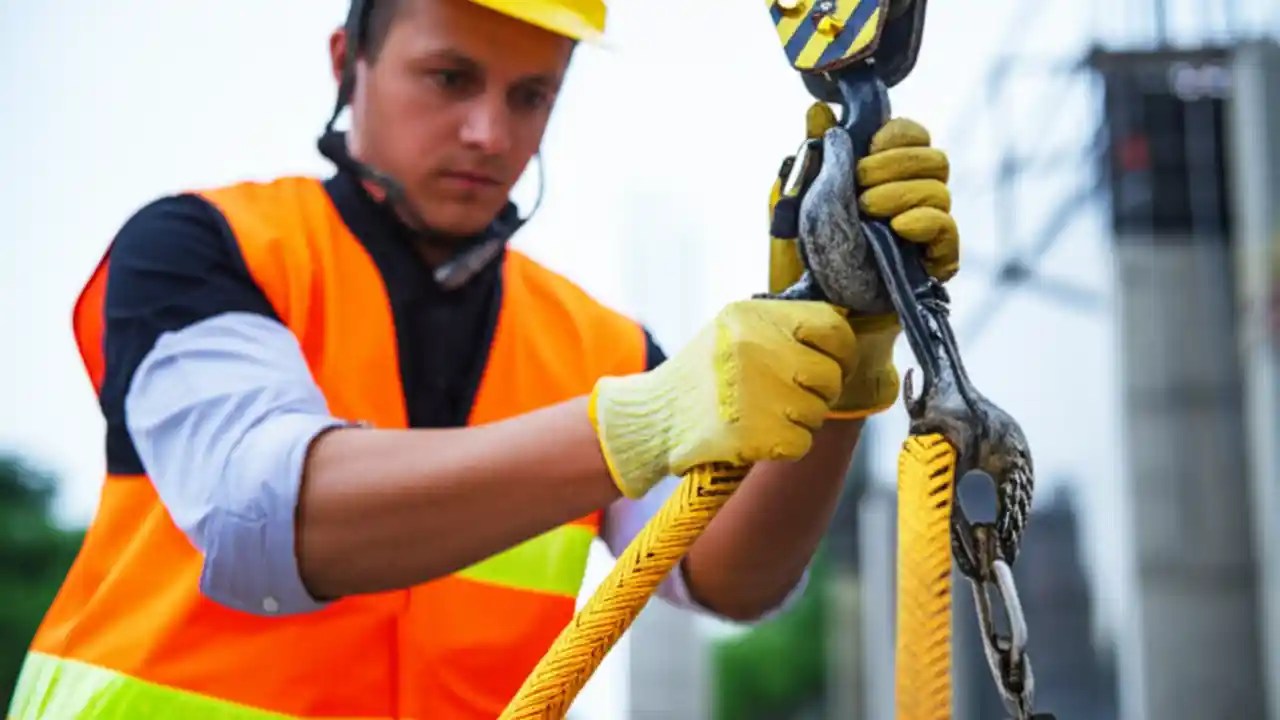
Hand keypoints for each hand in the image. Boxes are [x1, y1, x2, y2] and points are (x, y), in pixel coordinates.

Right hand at [588, 299, 854, 497]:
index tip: (833, 363)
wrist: (654, 419)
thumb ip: (782, 327)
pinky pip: (802, 443)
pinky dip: (786, 445)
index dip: (842, 350)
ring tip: (764, 414)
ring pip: (818, 412)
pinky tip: (759, 436)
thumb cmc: (703, 375)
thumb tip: (844, 328)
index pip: (832, 327)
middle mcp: (755, 350)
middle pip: (829, 375)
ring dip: (799, 420)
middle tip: (790, 395)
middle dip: (818, 391)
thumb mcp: (733, 331)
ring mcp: (755, 392)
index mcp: (752, 318)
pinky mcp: (754, 434)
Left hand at [768, 102, 960, 417]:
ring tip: (868, 216)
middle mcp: (913, 196)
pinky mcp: (936, 261)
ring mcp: (927, 229)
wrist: (821, 307)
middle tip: (860, 192)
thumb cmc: (816, 254)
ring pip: (940, 190)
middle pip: (934, 159)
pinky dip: (925, 222)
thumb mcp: (805, 200)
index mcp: (886, 174)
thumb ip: (819, 155)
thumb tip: (820, 110)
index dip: (896, 137)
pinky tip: (898, 230)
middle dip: (893, 168)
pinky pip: (948, 229)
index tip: (867, 152)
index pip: (913, 135)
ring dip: (901, 196)